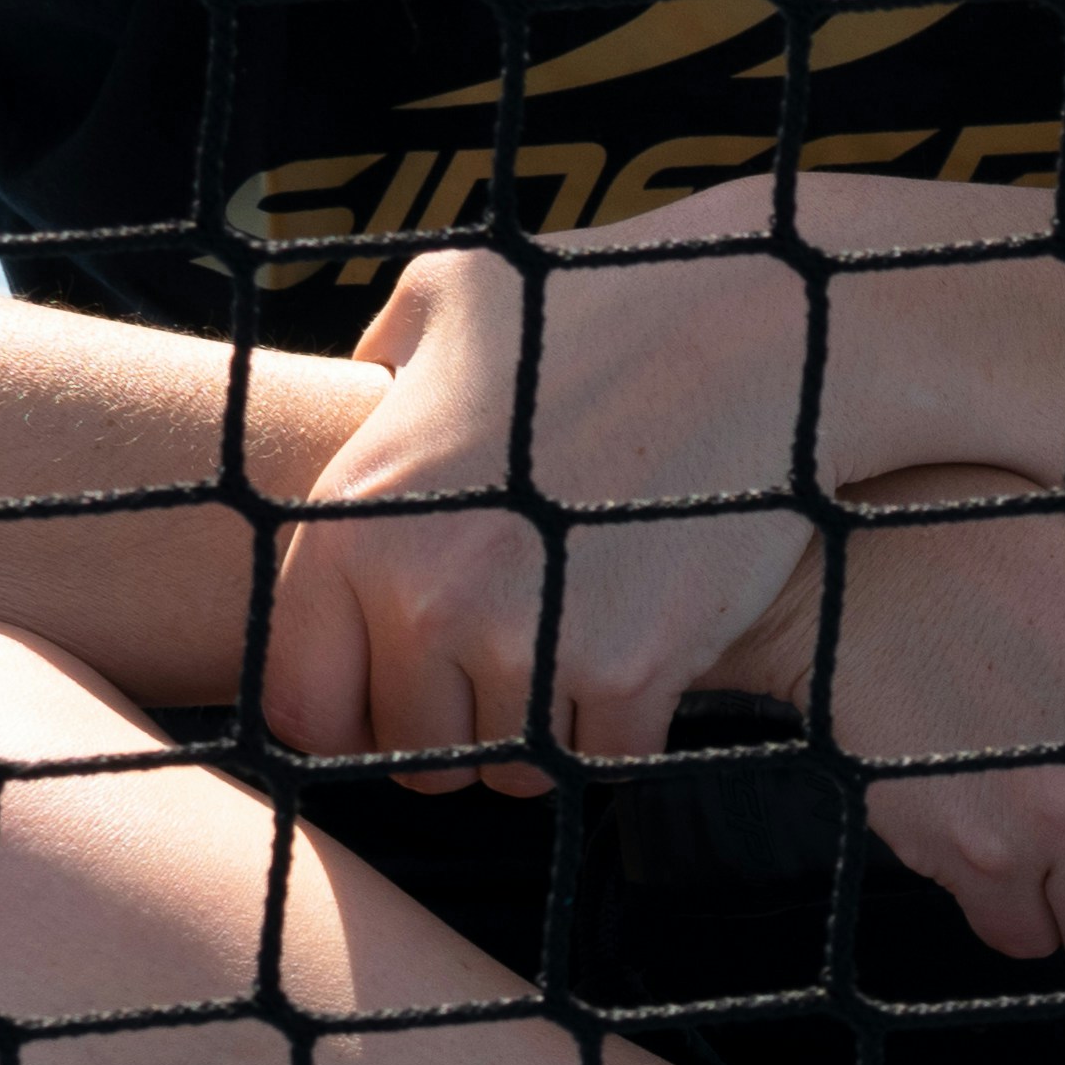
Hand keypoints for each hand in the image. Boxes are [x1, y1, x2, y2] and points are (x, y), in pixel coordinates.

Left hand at [260, 236, 819, 795]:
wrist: (760, 325)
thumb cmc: (603, 298)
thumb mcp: (449, 298)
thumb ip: (378, 363)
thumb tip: (356, 396)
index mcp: (351, 521)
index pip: (304, 700)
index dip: (353, 712)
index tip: (403, 694)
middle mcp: (424, 594)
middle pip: (416, 750)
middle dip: (459, 724)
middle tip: (510, 670)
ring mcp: (528, 640)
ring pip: (511, 767)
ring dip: (541, 730)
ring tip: (576, 655)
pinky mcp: (630, 670)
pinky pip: (606, 755)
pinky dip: (626, 724)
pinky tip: (645, 648)